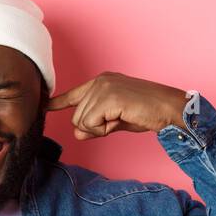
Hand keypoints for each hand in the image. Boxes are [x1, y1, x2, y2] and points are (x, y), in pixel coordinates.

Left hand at [48, 72, 189, 139]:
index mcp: (103, 81)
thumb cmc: (149, 112)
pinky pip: (91, 124)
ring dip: (101, 129)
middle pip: (77, 116)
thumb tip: (77, 134)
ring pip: (82, 122)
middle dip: (95, 127)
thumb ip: (96, 125)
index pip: (74, 94)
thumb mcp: (117, 120)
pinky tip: (119, 121)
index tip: (46, 106)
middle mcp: (99, 81)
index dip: (58, 102)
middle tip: (118, 122)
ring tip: (121, 119)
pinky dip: (104, 130)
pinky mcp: (107, 98)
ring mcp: (103, 88)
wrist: (169, 109)